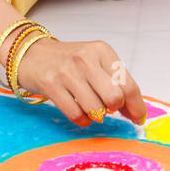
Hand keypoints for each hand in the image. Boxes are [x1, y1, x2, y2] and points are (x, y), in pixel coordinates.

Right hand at [12, 38, 147, 127]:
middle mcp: (86, 59)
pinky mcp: (51, 85)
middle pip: (115, 98)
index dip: (136, 106)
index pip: (128, 84)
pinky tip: (79, 111)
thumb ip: (115, 82)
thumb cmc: (68, 61)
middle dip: (114, 109)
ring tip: (89, 106)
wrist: (31, 54)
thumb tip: (135, 112)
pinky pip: (76, 114)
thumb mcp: (95, 62)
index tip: (138, 118)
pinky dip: (82, 119)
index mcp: (102, 51)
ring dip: (96, 115)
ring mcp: (67, 72)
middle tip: (107, 107)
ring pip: (96, 109)